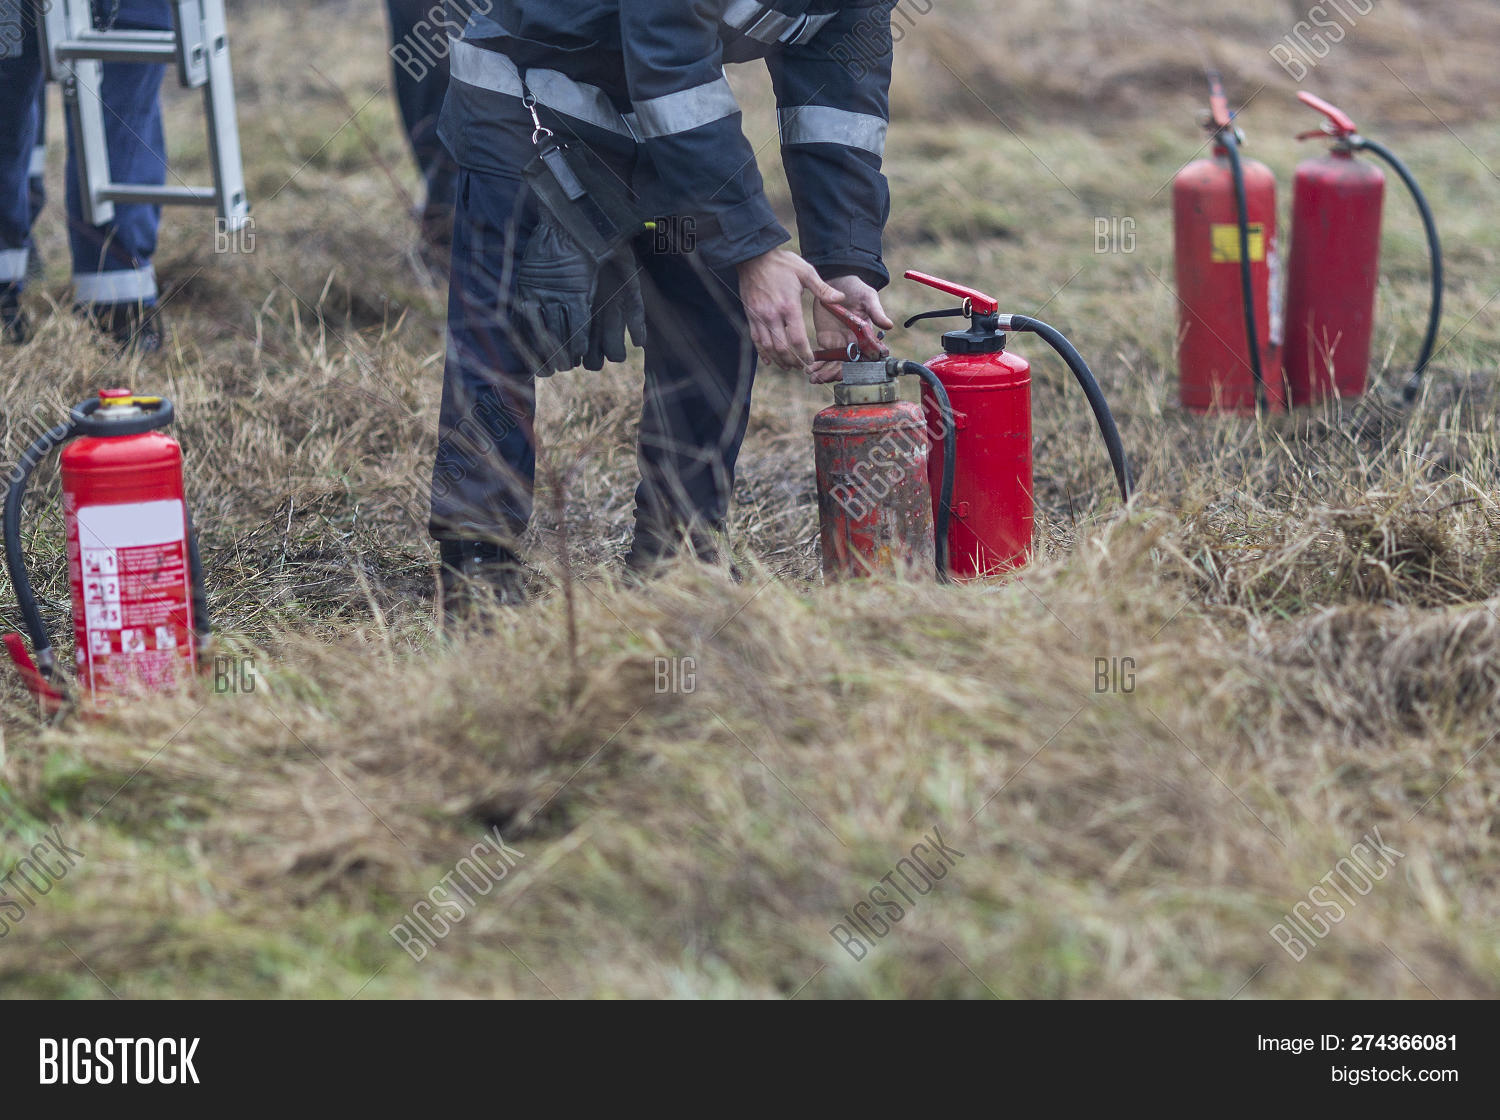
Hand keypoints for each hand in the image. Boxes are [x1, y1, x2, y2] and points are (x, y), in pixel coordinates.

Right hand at [735, 249, 843, 370]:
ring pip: (768, 347)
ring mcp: (759, 317)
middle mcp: (772, 315)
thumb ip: (822, 289)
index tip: (811, 360)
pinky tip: (770, 360)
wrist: (754, 256)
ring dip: (779, 360)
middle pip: (782, 348)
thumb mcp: (805, 272)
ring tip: (788, 366)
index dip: (805, 353)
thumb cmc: (782, 263)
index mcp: (788, 306)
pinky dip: (763, 353)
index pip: (797, 338)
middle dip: (792, 361)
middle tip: (801, 366)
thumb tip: (840, 299)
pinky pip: (755, 340)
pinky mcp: (750, 316)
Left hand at [809, 274, 895, 383]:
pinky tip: (808, 370)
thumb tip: (889, 325)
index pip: (863, 358)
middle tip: (823, 378)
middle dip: (835, 374)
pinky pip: (822, 357)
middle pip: (846, 365)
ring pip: (833, 364)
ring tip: (813, 379)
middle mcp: (853, 343)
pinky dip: (816, 364)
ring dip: (824, 373)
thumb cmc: (856, 288)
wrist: (837, 279)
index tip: (845, 372)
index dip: (855, 368)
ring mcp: (839, 343)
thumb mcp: (868, 297)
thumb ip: (876, 312)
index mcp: (866, 337)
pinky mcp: (826, 340)